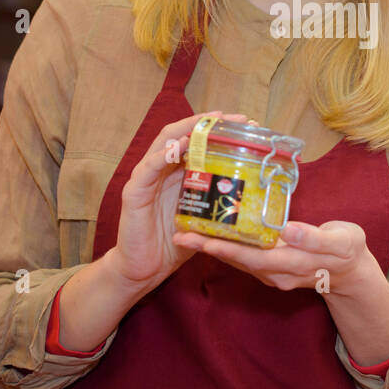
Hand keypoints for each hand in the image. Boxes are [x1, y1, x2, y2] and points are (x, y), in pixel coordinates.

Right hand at [111, 110, 250, 290]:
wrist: (145, 269)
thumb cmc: (175, 242)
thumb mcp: (205, 218)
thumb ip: (220, 204)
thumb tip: (255, 195)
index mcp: (179, 173)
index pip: (198, 140)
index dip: (220, 130)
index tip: (247, 124)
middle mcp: (162, 169)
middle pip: (183, 134)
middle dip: (208, 123)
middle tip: (235, 119)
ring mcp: (146, 178)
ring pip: (165, 143)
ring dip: (187, 130)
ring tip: (209, 124)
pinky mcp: (134, 193)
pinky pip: (148, 168)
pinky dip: (163, 155)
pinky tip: (180, 147)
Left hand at [172, 219, 376, 294]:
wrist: (352, 273)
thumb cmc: (347, 251)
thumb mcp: (342, 242)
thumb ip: (316, 238)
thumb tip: (289, 230)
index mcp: (292, 264)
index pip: (253, 257)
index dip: (228, 248)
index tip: (203, 239)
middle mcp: (277, 273)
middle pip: (238, 260)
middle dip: (210, 247)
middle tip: (181, 235)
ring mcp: (273, 273)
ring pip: (238, 260)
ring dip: (213, 249)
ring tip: (186, 234)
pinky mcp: (271, 269)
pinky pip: (244, 259)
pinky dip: (227, 248)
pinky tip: (212, 235)